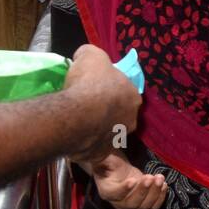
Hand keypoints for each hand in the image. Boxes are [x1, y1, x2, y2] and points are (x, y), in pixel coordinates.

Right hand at [62, 44, 141, 163]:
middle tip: (87, 105)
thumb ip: (91, 55)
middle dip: (106, 110)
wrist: (76, 115)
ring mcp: (117, 139)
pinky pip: (95, 147)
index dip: (110, 88)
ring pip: (108, 131)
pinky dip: (87, 143)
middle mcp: (131, 119)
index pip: (124, 90)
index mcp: (133, 96)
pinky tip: (75, 137)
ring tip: (79, 122)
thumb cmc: (88, 82)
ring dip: (97, 127)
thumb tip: (85, 57)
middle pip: (119, 113)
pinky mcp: (102, 153)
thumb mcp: (90, 54)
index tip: (95, 87)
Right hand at [90, 151, 166, 208]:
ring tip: (159, 178)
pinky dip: (161, 197)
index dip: (124, 189)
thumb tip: (102, 150)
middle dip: (143, 190)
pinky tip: (164, 184)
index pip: (115, 194)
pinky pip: (154, 206)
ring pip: (144, 205)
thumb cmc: (112, 164)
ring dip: (154, 192)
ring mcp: (132, 205)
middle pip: (132, 203)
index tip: (133, 180)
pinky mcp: (143, 203)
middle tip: (149, 177)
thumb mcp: (107, 159)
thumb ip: (104, 158)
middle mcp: (118, 203)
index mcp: (107, 191)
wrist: (120, 172)